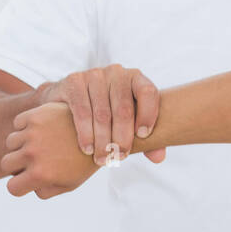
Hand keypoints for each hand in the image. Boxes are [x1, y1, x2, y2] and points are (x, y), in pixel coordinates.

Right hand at [1, 102, 101, 198]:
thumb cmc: (85, 162)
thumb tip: (26, 187)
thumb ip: (44, 191)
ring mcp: (33, 133)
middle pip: (6, 164)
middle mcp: (33, 153)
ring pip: (10, 142)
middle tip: (36, 160)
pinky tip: (42, 130)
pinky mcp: (35, 115)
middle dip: (18, 165)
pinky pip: (17, 124)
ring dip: (21, 144)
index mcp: (40, 174)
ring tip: (42, 143)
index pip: (12, 188)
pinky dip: (25, 127)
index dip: (20, 186)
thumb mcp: (69, 184)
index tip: (29, 180)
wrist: (103, 132)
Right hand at [37, 63, 164, 165]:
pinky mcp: (74, 81)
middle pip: (124, 108)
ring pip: (102, 113)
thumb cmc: (110, 111)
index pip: (148, 92)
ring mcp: (95, 75)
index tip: (144, 136)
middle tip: (119, 157)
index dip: (148, 114)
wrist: (71, 96)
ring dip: (103, 140)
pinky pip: (82, 111)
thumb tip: (158, 158)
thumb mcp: (130, 120)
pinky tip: (88, 149)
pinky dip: (86, 133)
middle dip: (122, 137)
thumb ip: (147, 138)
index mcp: (136, 78)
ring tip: (104, 159)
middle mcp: (117, 73)